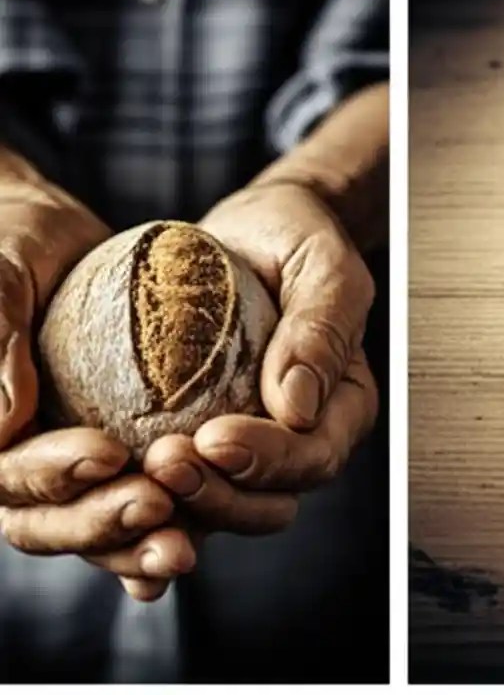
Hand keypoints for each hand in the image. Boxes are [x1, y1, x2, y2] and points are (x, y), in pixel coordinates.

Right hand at [0, 162, 194, 601]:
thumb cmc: (12, 244)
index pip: (5, 477)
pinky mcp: (116, 467)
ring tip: (186, 549)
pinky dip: (161, 536)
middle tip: (159, 507)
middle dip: (103, 522)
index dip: (51, 475)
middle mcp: (15, 465)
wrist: (55, 243)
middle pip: (47, 522)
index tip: (108, 452)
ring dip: (137, 546)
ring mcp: (65, 473)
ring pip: (95, 529)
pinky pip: (136, 507)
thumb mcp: (0, 277)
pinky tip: (197, 547)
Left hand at [144, 182, 377, 536]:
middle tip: (163, 461)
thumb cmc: (295, 239)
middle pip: (266, 502)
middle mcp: (298, 439)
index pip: (315, 456)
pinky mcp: (195, 441)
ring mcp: (245, 446)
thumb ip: (322, 329)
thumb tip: (299, 405)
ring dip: (178, 502)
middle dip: (216, 494)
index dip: (268, 460)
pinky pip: (172, 485)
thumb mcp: (323, 265)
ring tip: (134, 472)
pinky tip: (105, 477)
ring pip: (217, 507)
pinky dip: (140, 492)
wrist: (249, 230)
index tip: (217, 437)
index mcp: (341, 406)